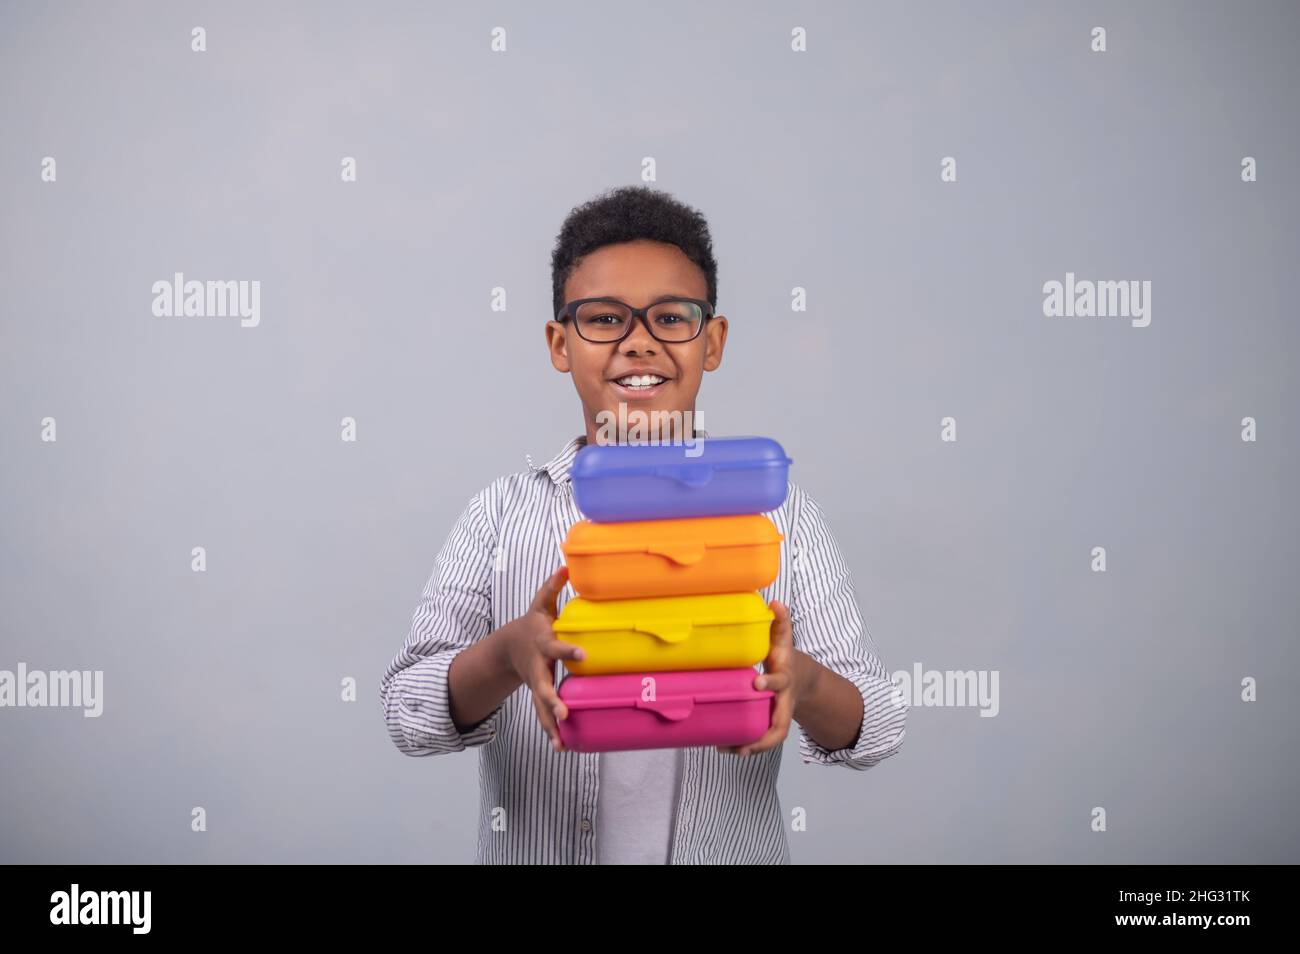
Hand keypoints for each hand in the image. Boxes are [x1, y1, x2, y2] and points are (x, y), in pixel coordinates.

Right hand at [502, 565, 584, 752]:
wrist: (508, 648)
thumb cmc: (531, 624)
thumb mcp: (540, 605)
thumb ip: (552, 588)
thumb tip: (565, 566)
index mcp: (541, 645)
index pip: (556, 647)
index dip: (569, 649)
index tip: (583, 654)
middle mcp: (537, 669)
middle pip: (543, 687)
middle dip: (552, 702)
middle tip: (563, 715)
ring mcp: (536, 685)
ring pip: (541, 708)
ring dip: (550, 726)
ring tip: (560, 745)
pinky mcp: (538, 696)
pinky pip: (543, 716)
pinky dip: (551, 732)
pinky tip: (562, 748)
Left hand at [717, 599, 805, 757]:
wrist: (802, 679)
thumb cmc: (785, 657)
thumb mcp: (783, 640)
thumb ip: (780, 623)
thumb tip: (776, 602)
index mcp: (785, 678)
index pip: (780, 681)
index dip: (770, 682)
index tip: (756, 682)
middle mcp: (785, 700)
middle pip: (780, 721)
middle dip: (764, 733)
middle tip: (743, 743)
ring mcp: (780, 713)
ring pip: (772, 736)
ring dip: (753, 746)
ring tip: (730, 749)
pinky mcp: (772, 722)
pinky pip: (763, 738)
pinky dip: (747, 746)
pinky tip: (726, 748)